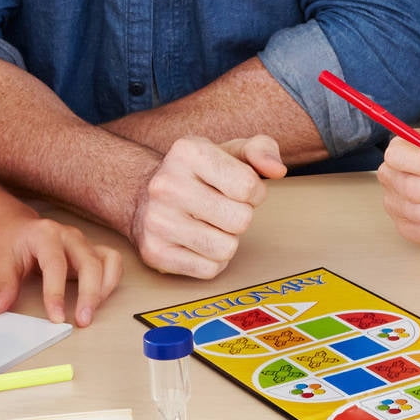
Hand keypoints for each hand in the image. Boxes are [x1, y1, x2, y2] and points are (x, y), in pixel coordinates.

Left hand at [0, 205, 123, 325]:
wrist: (15, 225)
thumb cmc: (9, 240)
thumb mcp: (0, 260)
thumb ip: (4, 285)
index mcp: (45, 234)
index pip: (55, 264)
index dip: (56, 292)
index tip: (56, 317)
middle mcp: (70, 235)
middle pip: (89, 262)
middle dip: (89, 294)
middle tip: (83, 320)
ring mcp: (83, 242)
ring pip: (108, 261)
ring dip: (104, 288)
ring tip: (91, 311)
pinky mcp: (91, 251)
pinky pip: (112, 262)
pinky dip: (111, 281)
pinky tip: (99, 298)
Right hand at [129, 135, 280, 277]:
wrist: (141, 194)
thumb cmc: (198, 173)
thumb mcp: (229, 151)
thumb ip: (261, 150)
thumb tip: (277, 170)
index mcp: (187, 152)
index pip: (248, 186)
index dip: (254, 192)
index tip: (238, 190)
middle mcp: (166, 185)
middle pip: (241, 220)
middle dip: (240, 216)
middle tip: (223, 209)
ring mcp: (157, 221)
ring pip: (226, 248)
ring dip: (228, 240)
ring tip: (211, 225)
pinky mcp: (154, 252)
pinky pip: (209, 270)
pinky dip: (212, 260)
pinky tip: (198, 242)